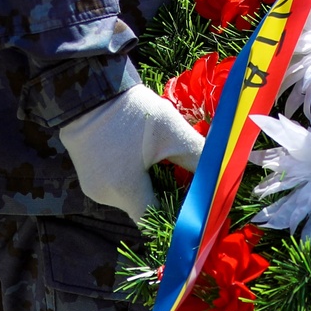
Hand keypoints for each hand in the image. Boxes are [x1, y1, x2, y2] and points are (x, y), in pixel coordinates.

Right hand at [57, 84, 205, 222]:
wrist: (93, 91)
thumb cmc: (134, 112)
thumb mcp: (173, 133)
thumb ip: (199, 159)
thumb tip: (223, 175)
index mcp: (125, 191)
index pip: (155, 220)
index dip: (176, 213)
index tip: (193, 201)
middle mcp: (106, 197)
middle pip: (143, 207)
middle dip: (165, 194)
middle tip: (182, 173)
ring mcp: (93, 188)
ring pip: (130, 196)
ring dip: (148, 183)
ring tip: (161, 159)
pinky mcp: (88, 176)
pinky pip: (116, 186)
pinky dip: (132, 177)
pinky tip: (141, 156)